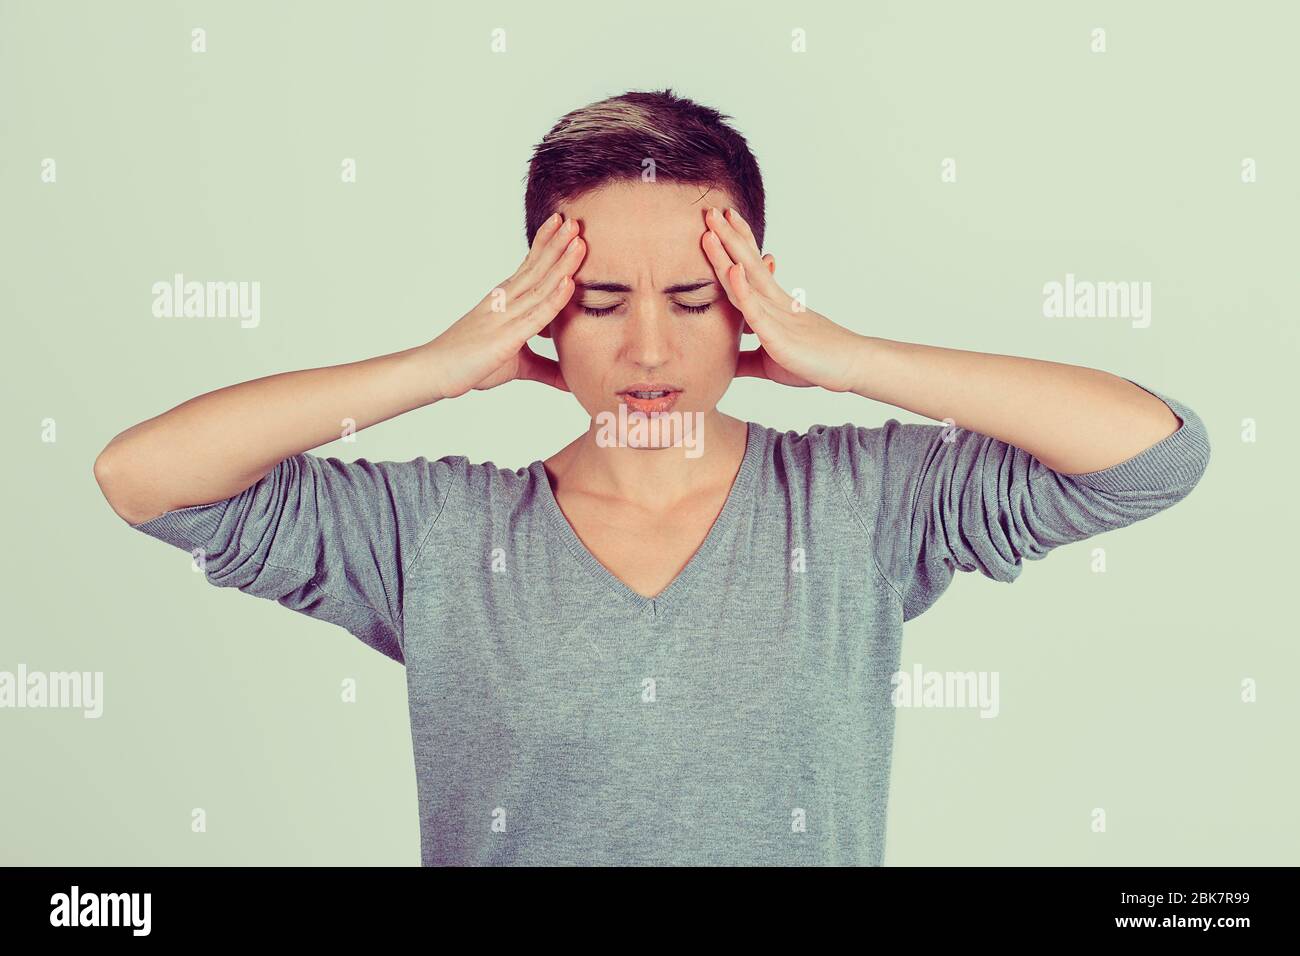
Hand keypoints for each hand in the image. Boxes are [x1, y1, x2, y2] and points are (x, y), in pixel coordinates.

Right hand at [426, 213, 583, 397]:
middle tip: (576, 220)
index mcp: (504, 301)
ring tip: (578, 238)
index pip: (529, 267)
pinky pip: (535, 315)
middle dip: (557, 243)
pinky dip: (554, 298)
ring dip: (561, 261)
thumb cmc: (471, 365)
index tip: (564, 225)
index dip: (547, 245)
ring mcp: (505, 317)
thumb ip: (545, 369)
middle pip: (536, 267)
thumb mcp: (517, 366)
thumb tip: (570, 380)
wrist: (433, 372)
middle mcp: (504, 302)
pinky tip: (568, 282)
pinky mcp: (506, 338)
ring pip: (540, 285)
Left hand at [701, 206, 864, 392]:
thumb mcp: (769, 363)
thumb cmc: (813, 363)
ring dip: (729, 251)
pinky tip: (732, 268)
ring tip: (713, 225)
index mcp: (773, 306)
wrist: (849, 368)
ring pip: (746, 278)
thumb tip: (726, 363)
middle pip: (746, 263)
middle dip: (728, 236)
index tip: (722, 223)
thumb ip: (746, 360)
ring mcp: (776, 315)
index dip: (736, 245)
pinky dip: (743, 289)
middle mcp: (774, 303)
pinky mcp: (778, 335)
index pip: (750, 270)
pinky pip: (756, 309)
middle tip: (711, 210)